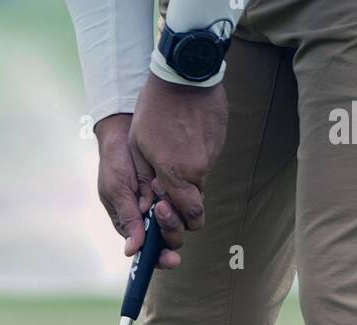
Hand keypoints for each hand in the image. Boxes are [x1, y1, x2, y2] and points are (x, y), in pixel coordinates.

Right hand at [94, 113, 180, 267]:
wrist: (124, 132)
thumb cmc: (114, 163)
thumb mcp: (116, 191)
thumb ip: (127, 219)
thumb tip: (131, 251)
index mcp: (133, 227)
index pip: (150, 253)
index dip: (161, 258)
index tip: (171, 258)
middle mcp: (151, 221)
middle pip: (169, 240)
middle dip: (169, 229)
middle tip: (161, 208)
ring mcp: (164, 205)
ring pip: (180, 222)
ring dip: (175, 212)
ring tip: (161, 191)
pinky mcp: (176, 190)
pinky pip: (186, 201)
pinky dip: (181, 196)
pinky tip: (169, 182)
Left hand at [128, 72, 228, 249]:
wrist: (184, 71)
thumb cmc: (155, 107)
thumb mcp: (138, 145)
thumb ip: (145, 179)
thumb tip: (147, 204)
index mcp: (177, 174)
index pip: (189, 215)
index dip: (180, 220)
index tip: (165, 211)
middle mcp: (198, 169)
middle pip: (196, 202)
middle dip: (183, 205)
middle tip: (167, 193)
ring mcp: (212, 155)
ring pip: (201, 180)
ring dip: (187, 178)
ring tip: (170, 155)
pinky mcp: (219, 141)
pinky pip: (206, 160)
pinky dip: (194, 158)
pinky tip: (182, 139)